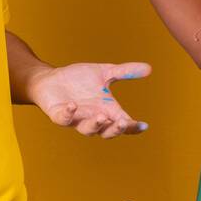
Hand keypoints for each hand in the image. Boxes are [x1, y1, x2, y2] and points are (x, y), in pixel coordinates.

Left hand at [29, 60, 151, 137]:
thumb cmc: (78, 79)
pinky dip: (69, 113)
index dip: (132, 127)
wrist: (51, 79)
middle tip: (123, 122)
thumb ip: (124, 72)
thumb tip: (149, 68)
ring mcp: (76, 119)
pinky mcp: (58, 116)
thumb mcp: (104, 72)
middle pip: (107, 132)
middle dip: (115, 129)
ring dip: (95, 125)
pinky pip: (64, 119)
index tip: (143, 125)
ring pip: (87, 130)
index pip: (122, 123)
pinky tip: (72, 105)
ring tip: (101, 116)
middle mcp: (92, 118)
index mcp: (106, 110)